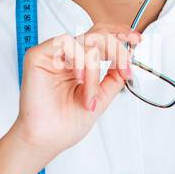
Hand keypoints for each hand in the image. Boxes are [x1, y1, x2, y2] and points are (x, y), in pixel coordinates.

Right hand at [12, 23, 139, 158]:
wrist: (46, 140)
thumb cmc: (64, 125)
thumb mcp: (100, 99)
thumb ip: (113, 79)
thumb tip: (127, 61)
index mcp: (79, 65)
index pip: (100, 39)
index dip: (119, 35)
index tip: (136, 40)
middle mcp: (66, 58)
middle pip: (97, 34)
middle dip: (116, 47)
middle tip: (125, 63)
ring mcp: (53, 55)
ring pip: (86, 41)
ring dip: (95, 68)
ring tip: (91, 94)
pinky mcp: (38, 56)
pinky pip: (66, 43)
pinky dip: (79, 60)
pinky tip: (79, 78)